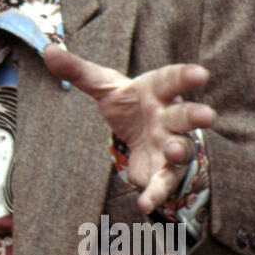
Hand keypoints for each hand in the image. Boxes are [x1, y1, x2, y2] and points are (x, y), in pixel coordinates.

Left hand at [43, 47, 214, 213]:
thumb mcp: (103, 86)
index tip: (200, 73)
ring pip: (182, 149)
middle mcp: (170, 118)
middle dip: (196, 115)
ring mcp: (171, 146)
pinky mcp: (162, 172)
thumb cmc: (127, 102)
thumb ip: (78, 70)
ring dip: (180, 151)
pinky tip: (145, 205)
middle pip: (186, 115)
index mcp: (157, 91)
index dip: (186, 76)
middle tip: (207, 115)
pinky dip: (156, 194)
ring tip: (174, 151)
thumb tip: (48, 49)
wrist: (138, 133)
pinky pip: (163, 183)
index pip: (172, 80)